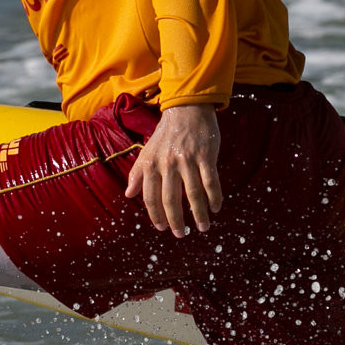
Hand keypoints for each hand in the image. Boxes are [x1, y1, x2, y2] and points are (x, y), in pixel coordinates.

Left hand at [125, 103, 222, 235]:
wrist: (186, 110)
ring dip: (199, 213)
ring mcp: (188, 160)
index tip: (162, 227)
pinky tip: (215, 208)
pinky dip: (214, 197)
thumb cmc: (165, 134)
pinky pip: (211, 181)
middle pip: (171, 199)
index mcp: (152, 164)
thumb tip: (128, 195)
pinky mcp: (205, 156)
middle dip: (176, 220)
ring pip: (193, 193)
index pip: (151, 196)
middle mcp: (168, 163)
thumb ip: (137, 173)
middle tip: (180, 234)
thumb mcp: (146, 151)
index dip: (155, 214)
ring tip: (202, 227)